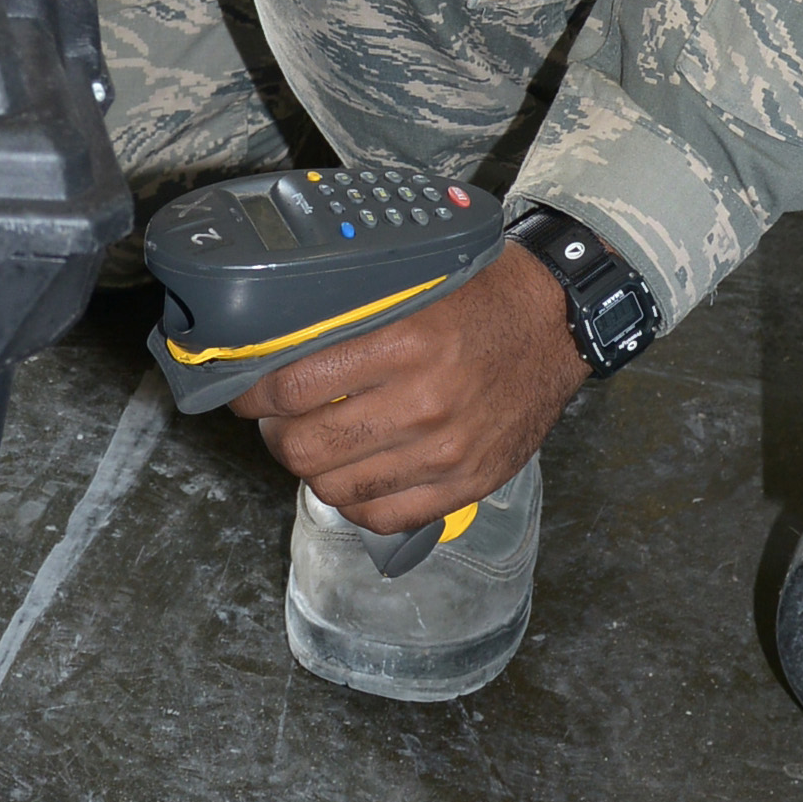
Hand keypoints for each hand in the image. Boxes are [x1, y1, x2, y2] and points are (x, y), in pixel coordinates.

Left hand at [231, 238, 584, 528]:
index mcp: (405, 343)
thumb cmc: (479, 295)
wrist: (557, 321)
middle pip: (304, 446)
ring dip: (312, 469)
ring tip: (315, 445)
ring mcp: (448, 451)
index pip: (292, 386)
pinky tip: (354, 475)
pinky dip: (356, 502)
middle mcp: (425, 402)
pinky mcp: (469, 483)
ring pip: (335, 487)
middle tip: (275, 421)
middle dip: (274, 435)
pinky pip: (384, 516)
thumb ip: (349, 313)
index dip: (253, 394)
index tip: (245, 390)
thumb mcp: (412, 285)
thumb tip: (274, 342)